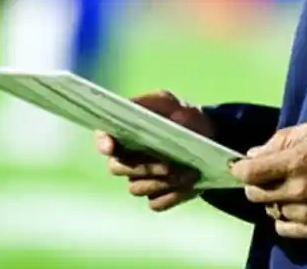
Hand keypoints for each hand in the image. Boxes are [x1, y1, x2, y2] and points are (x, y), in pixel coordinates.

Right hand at [95, 90, 213, 211]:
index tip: (110, 146)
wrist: (204, 137)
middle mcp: (125, 159)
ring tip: (189, 174)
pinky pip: (156, 203)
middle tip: (169, 165)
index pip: (102, 137)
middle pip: (117, 168)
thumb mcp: (173, 103)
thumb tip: (174, 119)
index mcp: (124, 132)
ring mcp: (139, 180)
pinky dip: (172, 196)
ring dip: (161, 183)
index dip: (102, 142)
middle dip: (143, 168)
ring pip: (136, 188)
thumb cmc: (181, 115)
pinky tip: (190, 186)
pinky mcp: (156, 196)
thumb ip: (166, 107)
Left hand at [229, 118, 306, 239]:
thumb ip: (284, 139)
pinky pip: (285, 229)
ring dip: (274, 200)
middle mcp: (297, 191)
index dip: (240, 168)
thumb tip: (255, 153)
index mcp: (297, 162)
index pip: (249, 172)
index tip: (241, 165)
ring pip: (270, 211)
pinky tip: (296, 207)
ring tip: (289, 189)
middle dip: (257, 182)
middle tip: (269, 175)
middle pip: (255, 193)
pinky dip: (285, 218)